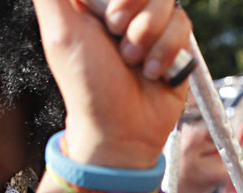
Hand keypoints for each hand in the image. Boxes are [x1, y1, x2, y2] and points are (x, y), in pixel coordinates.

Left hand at [32, 0, 190, 167]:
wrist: (120, 130)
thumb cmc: (86, 85)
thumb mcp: (59, 31)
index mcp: (95, 0)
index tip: (108, 17)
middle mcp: (124, 8)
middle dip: (132, 10)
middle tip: (115, 36)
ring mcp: (151, 24)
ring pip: (168, 0)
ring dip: (148, 35)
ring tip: (132, 61)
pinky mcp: (175, 42)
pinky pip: (183, 25)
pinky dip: (165, 52)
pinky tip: (151, 72)